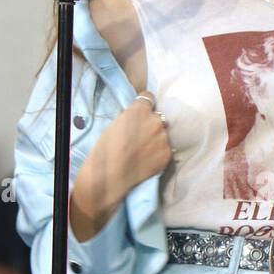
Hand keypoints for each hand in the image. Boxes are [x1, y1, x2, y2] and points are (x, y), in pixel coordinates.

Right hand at [73, 92, 171, 235]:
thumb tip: (139, 118)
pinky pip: (165, 148)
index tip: (142, 113)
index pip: (149, 98)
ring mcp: (164, 138)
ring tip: (144, 150)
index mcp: (140, 110)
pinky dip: (159, 152)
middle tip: (141, 136)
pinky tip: (147, 160)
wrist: (110, 175)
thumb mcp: (116, 124)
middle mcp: (156, 121)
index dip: (145, 106)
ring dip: (157, 138)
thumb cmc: (106, 150)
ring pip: (163, 133)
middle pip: (158, 117)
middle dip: (151, 124)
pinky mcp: (167, 154)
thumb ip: (131, 118)